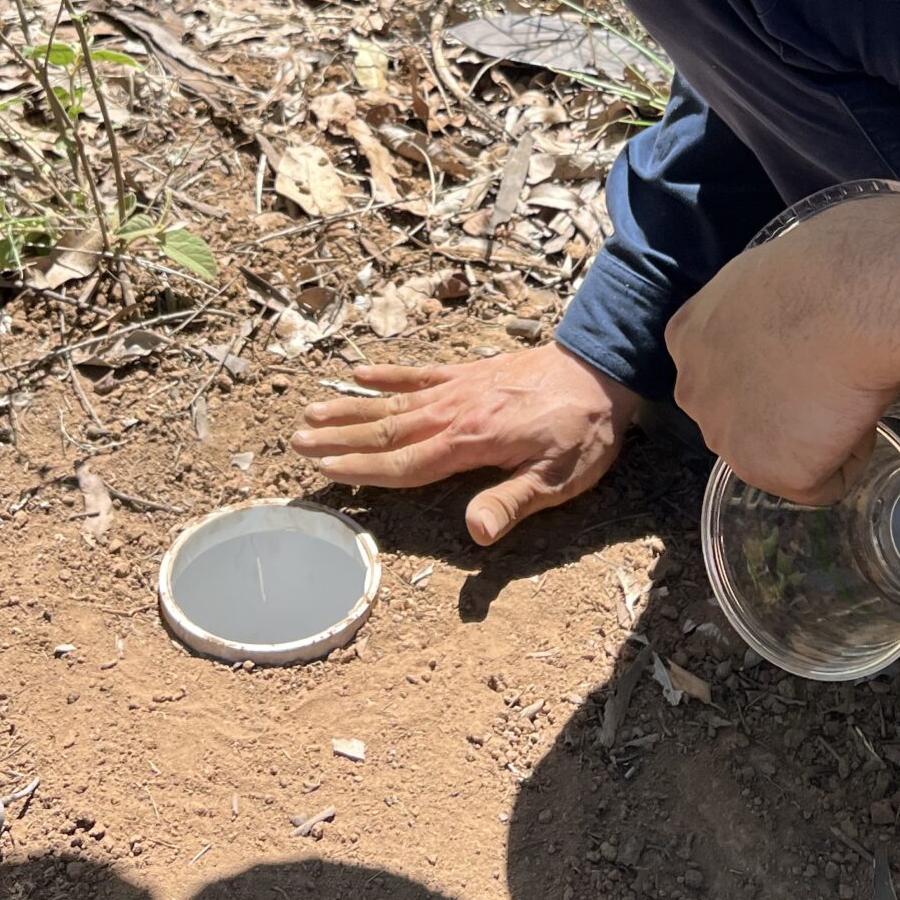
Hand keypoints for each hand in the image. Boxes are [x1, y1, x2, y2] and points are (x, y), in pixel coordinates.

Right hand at [292, 342, 640, 545]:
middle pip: (386, 430)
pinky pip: (420, 373)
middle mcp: (455, 412)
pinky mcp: (469, 373)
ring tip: (311, 412)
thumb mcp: (559, 478)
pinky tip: (359, 372)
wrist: (603, 367)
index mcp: (471, 442)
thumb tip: (474, 533)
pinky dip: (388, 374)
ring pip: (394, 402)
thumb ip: (512, 503)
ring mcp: (459, 388)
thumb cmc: (584, 430)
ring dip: (350, 408)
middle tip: (296, 441)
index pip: (405, 463)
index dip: (362, 471)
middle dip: (339, 439)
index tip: (323, 471)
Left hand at [666, 191, 899, 506]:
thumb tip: (793, 328)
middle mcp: (693, 391)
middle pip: (742, 419)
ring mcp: (728, 436)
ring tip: (848, 392)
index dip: (772, 368)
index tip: (808, 352)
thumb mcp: (767, 278)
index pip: (723, 371)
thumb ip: (758, 314)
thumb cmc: (825, 265)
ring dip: (816, 438)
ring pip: (779, 456)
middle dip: (785, 410)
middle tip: (831, 378)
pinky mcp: (771, 471)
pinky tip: (858, 415)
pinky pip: (821, 483)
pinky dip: (849, 459)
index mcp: (687, 336)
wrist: (850, 294)